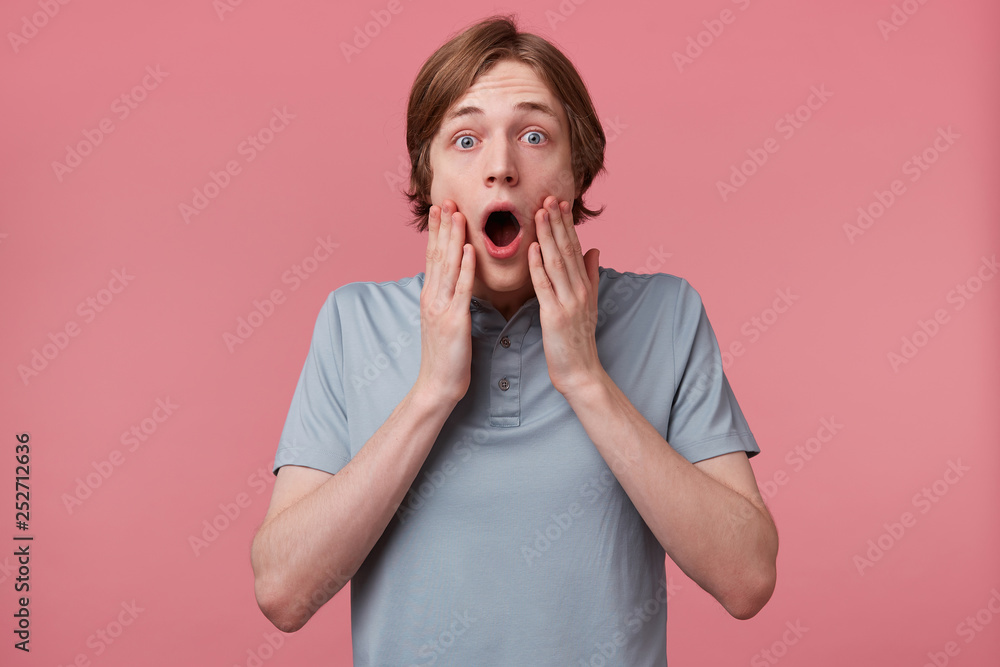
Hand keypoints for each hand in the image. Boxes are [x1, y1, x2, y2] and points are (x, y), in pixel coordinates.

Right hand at [414, 200, 475, 404]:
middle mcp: (432, 297)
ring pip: (447, 266)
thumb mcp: (444, 322)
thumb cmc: (446, 357)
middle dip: (442, 226)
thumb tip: (452, 283)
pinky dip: (464, 267)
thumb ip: (447, 300)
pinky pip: (460, 289)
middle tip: (445, 199)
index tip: (441, 208)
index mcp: (431, 297)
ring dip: (452, 238)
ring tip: (457, 214)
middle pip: (437, 255)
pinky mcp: (453, 320)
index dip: (437, 232)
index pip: (434, 257)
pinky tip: (468, 249)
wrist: (437, 385)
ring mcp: (441, 308)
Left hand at [527, 196, 604, 397]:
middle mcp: (580, 290)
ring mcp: (569, 302)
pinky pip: (545, 286)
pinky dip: (538, 266)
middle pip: (567, 250)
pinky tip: (532, 248)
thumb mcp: (589, 305)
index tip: (559, 204)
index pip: (575, 249)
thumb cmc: (579, 341)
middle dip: (557, 223)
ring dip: (548, 236)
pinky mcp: (555, 316)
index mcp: (585, 286)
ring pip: (557, 262)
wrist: (581, 373)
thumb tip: (595, 249)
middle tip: (548, 197)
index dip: (566, 225)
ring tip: (539, 213)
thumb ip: (591, 276)